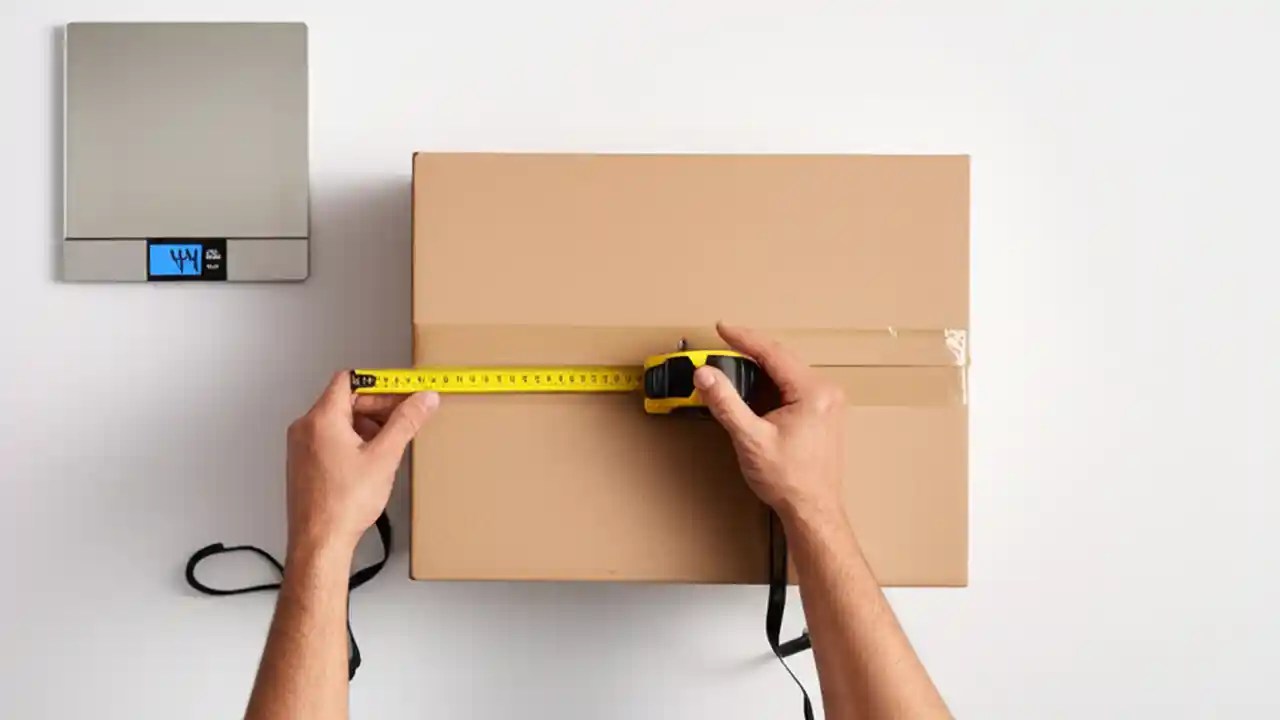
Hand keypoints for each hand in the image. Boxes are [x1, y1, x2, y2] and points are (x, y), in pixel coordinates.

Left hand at [285, 372, 439, 556]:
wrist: (319, 542)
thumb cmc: (342, 505)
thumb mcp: (384, 457)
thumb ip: (406, 422)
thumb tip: (423, 400)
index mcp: (322, 419)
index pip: (351, 380)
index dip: (380, 384)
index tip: (404, 392)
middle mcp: (306, 428)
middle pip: (346, 400)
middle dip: (378, 407)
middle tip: (404, 417)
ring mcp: (302, 447)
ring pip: (339, 421)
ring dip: (367, 426)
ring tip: (389, 445)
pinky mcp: (304, 463)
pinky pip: (331, 439)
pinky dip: (353, 441)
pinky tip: (371, 461)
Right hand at [693, 324, 845, 524]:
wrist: (813, 511)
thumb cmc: (790, 481)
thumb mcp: (751, 439)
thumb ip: (726, 403)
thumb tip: (705, 375)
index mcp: (813, 392)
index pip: (773, 353)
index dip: (743, 338)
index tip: (722, 328)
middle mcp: (826, 392)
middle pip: (782, 359)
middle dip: (750, 351)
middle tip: (723, 343)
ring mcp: (827, 403)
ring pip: (787, 373)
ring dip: (760, 369)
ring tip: (733, 365)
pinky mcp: (823, 414)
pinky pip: (794, 387)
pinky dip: (771, 384)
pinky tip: (754, 390)